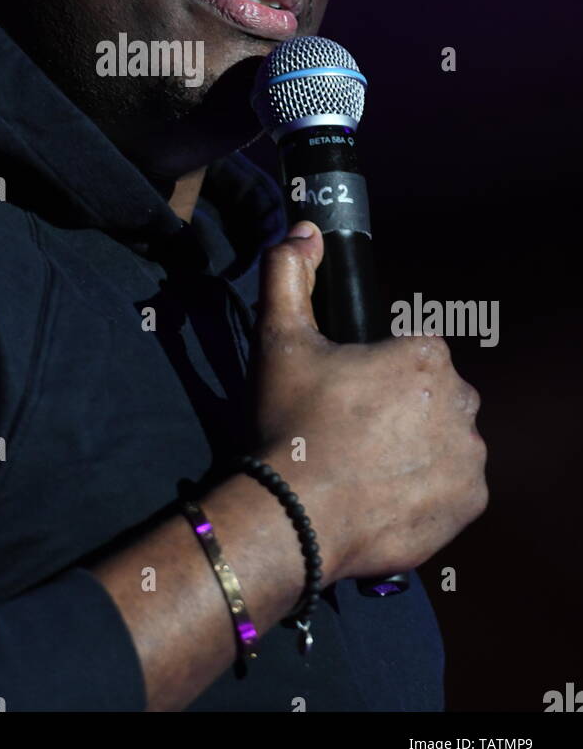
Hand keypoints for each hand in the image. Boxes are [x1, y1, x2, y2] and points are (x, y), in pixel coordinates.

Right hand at [247, 221, 488, 582]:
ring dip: (419, 445)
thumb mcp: (278, 339)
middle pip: (435, 393)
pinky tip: (386, 492)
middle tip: (353, 429)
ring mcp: (470, 456)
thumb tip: (305, 231)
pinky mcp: (470, 502)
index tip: (349, 391)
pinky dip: (430, 488)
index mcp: (424, 356)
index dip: (379, 367)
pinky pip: (456, 485)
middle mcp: (461, 401)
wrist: (294, 517)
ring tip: (367, 464)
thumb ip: (288, 273)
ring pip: (447, 438)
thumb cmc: (290, 424)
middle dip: (403, 406)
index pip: (415, 348)